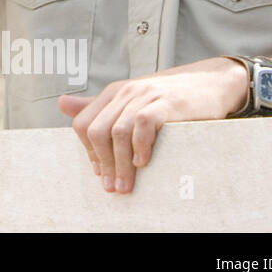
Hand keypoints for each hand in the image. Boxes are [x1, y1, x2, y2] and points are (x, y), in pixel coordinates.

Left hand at [58, 57, 248, 193]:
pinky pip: (143, 125)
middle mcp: (125, 92)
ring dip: (120, 163)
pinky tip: (143, 163)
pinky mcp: (166, 104)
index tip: (100, 173)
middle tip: (112, 186)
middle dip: (102, 163)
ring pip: (117, 131)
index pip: (83, 124)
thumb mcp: (131, 100)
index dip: (88, 152)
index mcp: (113, 93)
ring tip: (127, 184)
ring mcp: (145, 96)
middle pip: (97, 130)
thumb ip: (98, 106)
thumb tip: (62, 104)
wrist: (210, 84)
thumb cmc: (169, 99)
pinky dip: (140, 147)